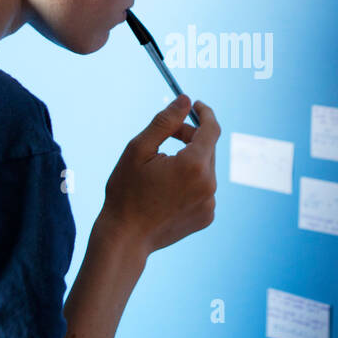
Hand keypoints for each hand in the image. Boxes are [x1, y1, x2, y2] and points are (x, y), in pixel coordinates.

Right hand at [102, 96, 219, 255]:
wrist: (125, 237)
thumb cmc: (126, 192)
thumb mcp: (139, 149)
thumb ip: (165, 122)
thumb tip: (186, 99)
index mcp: (194, 165)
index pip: (212, 129)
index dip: (204, 113)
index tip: (194, 105)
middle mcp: (208, 184)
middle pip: (208, 149)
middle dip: (191, 137)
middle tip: (167, 136)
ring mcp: (209, 203)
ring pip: (206, 169)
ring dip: (190, 161)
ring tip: (161, 168)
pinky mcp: (207, 217)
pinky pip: (204, 189)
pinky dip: (191, 182)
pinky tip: (167, 190)